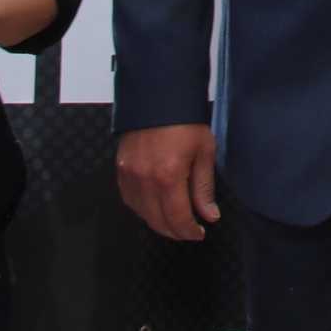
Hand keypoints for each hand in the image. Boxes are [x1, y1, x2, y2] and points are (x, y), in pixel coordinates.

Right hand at [119, 123, 221, 240]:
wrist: (159, 97)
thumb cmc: (185, 121)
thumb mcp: (204, 151)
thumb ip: (204, 188)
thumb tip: (209, 215)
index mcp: (168, 176)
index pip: (177, 218)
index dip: (189, 231)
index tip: (199, 233)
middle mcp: (145, 179)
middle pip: (157, 221)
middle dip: (175, 231)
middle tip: (189, 231)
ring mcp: (130, 175)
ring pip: (142, 214)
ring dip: (158, 222)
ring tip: (175, 220)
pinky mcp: (121, 169)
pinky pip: (130, 200)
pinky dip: (143, 209)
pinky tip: (155, 207)